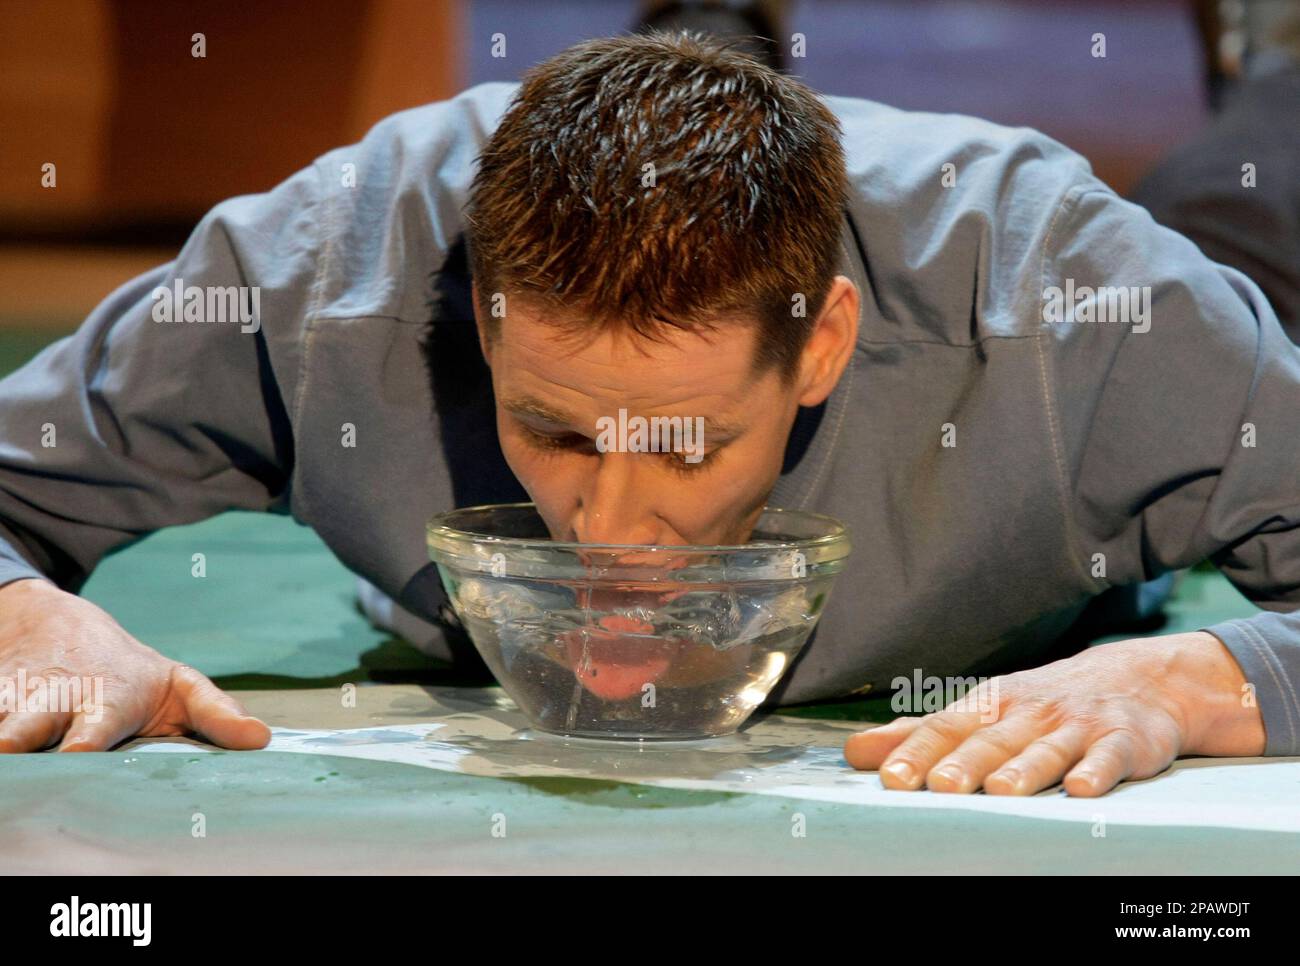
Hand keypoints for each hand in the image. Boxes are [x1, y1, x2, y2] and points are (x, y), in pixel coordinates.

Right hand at [0, 578, 270, 751]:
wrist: (53, 625)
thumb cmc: (129, 672)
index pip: (96, 725)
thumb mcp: (178, 687)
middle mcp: (54, 702)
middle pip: (29, 723)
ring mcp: (12, 703)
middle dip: (20, 733)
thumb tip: (261, 740)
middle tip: (10, 745)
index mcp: (107, 703)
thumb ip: (216, 715)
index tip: (80, 752)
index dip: (87, 739)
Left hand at [843, 632, 1265, 795]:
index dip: (918, 752)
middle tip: (939, 787)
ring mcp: (1077, 726)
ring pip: (1047, 749)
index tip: (890, 778)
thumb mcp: (982, 712)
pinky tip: (1081, 790)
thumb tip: (854, 753)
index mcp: (990, 706)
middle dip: (965, 762)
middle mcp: (1029, 713)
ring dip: (1025, 769)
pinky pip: (1111, 757)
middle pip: (993, 739)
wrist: (1141, 679)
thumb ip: (920, 735)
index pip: (946, 728)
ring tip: (1001, 791)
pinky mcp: (1124, 741)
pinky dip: (1098, 771)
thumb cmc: (1043, 705)